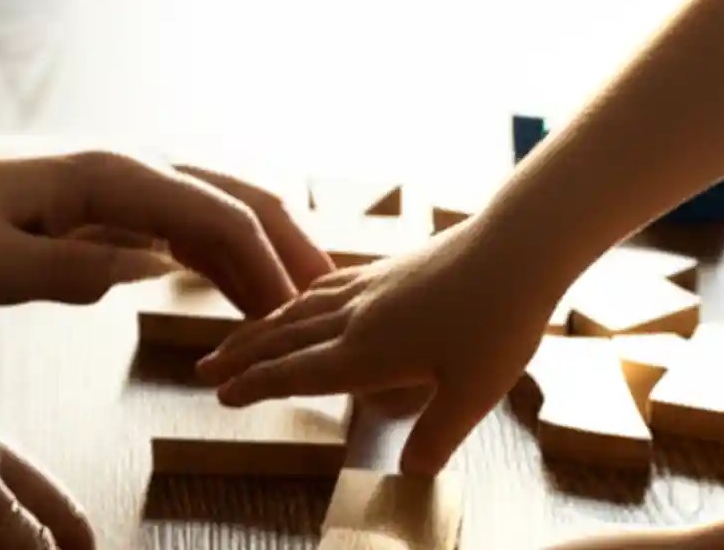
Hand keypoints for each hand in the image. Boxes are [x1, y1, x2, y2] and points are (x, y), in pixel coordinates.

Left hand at [0, 136, 330, 314]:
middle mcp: (133, 168)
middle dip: (291, 246)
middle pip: (240, 198)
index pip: (216, 217)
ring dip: (266, 250)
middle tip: (332, 299)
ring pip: (222, 208)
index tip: (291, 317)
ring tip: (302, 301)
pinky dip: (226, 256)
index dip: (263, 267)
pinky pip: (188, 225)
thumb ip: (71, 271)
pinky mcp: (113, 199)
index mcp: (112, 176)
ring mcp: (126, 181)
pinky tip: (239, 289)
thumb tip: (155, 271)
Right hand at [195, 224, 561, 474]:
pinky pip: (328, 284)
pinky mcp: (390, 268)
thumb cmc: (499, 320)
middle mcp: (358, 316)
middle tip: (205, 369)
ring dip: (264, 325)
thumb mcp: (474, 392)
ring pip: (301, 308)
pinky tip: (303, 299)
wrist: (518, 247)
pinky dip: (301, 297)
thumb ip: (436, 436)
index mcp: (368, 350)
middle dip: (242, 356)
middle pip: (285, 337)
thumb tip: (407, 475)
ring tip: (239, 338)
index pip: (296, 373)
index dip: (256, 386)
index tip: (221, 395)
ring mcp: (372, 286)